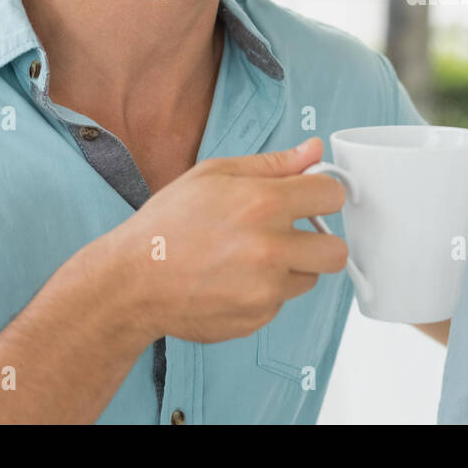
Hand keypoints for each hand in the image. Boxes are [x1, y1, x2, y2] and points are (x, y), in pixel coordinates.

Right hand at [96, 137, 350, 344]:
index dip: (321, 194)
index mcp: (264, 204)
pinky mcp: (257, 318)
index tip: (310, 199)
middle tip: (291, 235)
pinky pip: (281, 302)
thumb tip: (313, 149)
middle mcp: (271, 249)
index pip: (332, 195)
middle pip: (336, 250)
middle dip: (320, 240)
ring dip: (291, 268)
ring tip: (249, 258)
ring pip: (310, 277)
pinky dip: (266, 292)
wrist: (130, 282)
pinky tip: (233, 280)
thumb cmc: (167, 224)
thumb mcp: (214, 175)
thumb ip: (273, 164)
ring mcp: (266, 290)